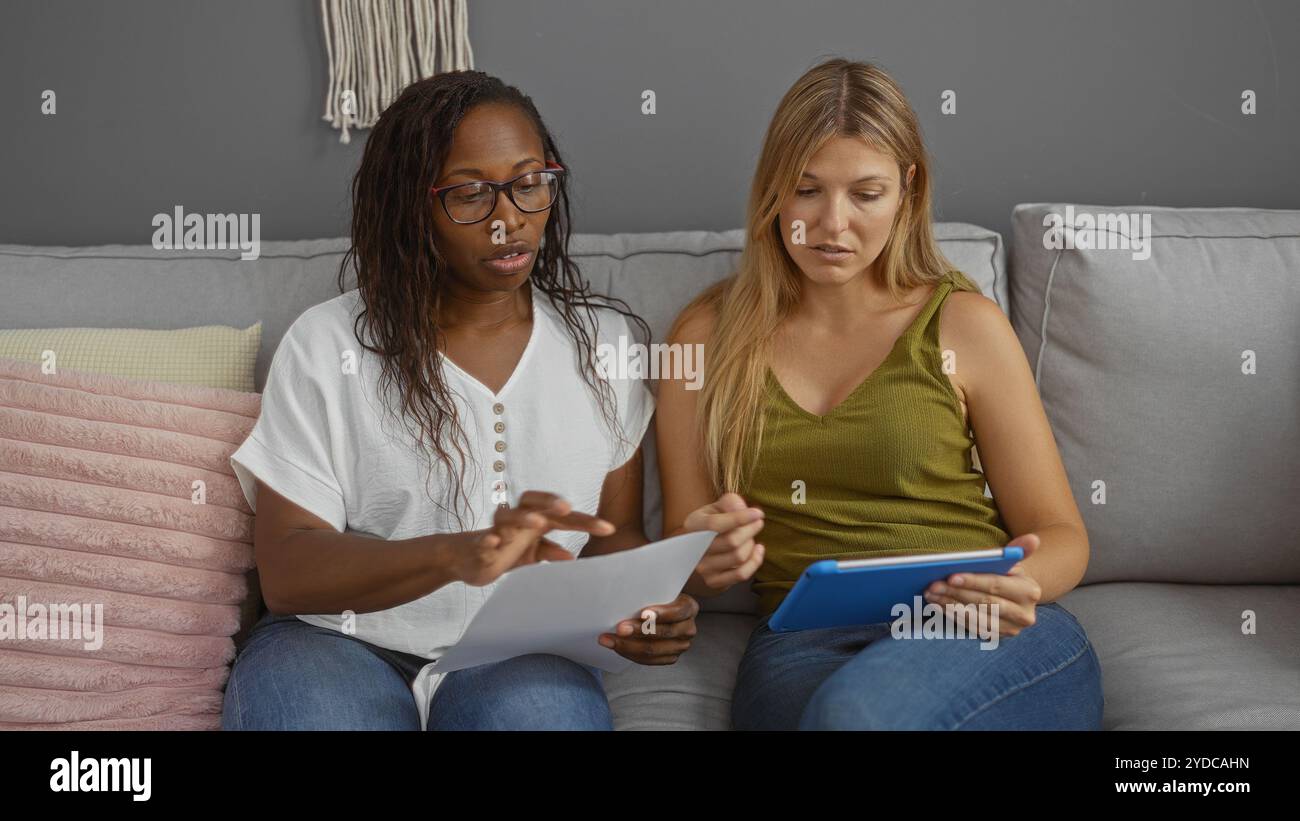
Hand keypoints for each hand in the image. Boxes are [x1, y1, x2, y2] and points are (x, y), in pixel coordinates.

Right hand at [447, 491, 614, 586]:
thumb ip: (550, 551)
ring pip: (508, 516)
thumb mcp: (532, 554)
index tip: (608, 529)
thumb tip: (570, 556)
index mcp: (535, 520)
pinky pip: (484, 538)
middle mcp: (518, 520)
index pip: (563, 517)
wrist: (468, 558)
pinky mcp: (480, 543)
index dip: (585, 521)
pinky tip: (495, 542)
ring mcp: (497, 529)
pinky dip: (489, 539)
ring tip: (538, 522)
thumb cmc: (505, 551)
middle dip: (549, 501)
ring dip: (524, 518)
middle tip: (567, 507)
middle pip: (532, 500)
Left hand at [598, 593, 699, 664]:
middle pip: (664, 632)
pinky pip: (649, 661)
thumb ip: (650, 592)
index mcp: (689, 607)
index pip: (677, 611)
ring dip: (628, 645)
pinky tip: (616, 647)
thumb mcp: (660, 591)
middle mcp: (688, 629)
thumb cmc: (659, 598)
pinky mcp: (671, 657)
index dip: (660, 614)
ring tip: (609, 639)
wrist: (666, 612)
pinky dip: (630, 654)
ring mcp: (681, 646)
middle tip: (619, 628)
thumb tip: (626, 590)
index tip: (643, 613)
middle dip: (639, 631)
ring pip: (654, 650)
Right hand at [683, 492, 765, 593]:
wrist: (705, 545)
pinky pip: (741, 574)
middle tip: (757, 522)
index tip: (758, 514)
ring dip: (751, 544)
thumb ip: (730, 502)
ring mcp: (703, 567)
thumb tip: (740, 510)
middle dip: (750, 530)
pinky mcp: (714, 581)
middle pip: (732, 541)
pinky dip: (755, 561)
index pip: (715, 524)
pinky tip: (757, 550)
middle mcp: (694, 549)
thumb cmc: (716, 522)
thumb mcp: (720, 506)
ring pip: (738, 557)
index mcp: (693, 525)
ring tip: (751, 536)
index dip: (740, 518)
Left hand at [923, 533, 1043, 637]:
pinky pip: (972, 627)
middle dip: (956, 593)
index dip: (973, 581)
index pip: (996, 585)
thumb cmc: (1009, 574)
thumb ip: (1019, 550)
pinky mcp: (998, 637)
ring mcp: (1012, 629)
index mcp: (1029, 592)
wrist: (1017, 597)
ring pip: (976, 617)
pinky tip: (938, 605)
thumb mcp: (1015, 562)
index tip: (951, 576)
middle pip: (984, 603)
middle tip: (933, 585)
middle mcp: (1024, 614)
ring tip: (931, 594)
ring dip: (950, 605)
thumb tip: (1032, 539)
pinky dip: (954, 616)